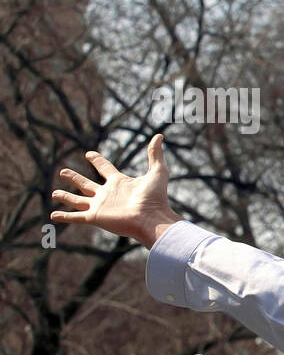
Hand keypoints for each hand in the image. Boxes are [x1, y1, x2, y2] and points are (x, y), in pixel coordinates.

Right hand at [50, 134, 179, 246]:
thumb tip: (159, 136)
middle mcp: (108, 194)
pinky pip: (76, 217)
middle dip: (74, 178)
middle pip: (86, 185)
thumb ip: (155, 154)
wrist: (152, 219)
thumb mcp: (158, 172)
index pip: (105, 169)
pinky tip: (53, 215)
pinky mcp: (95, 218)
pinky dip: (64, 216)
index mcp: (120, 183)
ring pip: (78, 200)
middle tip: (63, 171)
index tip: (89, 154)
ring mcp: (100, 207)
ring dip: (66, 197)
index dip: (97, 161)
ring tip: (54, 193)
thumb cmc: (156, 198)